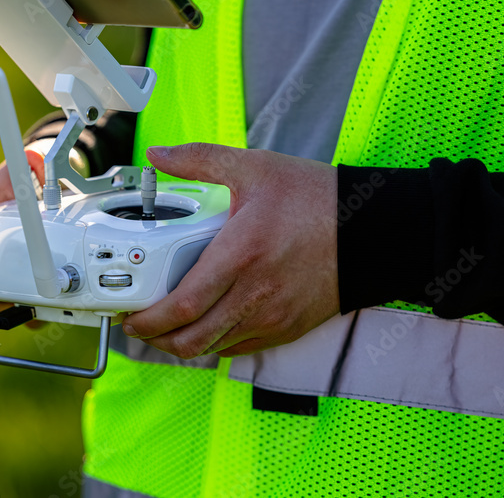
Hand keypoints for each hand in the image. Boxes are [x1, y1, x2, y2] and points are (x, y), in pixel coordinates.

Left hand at [121, 143, 339, 357]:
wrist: (373, 229)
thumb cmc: (316, 199)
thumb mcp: (255, 167)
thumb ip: (200, 159)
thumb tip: (158, 155)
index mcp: (241, 254)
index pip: (183, 305)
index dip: (148, 320)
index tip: (131, 315)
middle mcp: (255, 293)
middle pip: (192, 339)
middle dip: (156, 340)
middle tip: (140, 326)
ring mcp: (272, 316)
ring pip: (214, 349)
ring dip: (184, 344)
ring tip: (168, 325)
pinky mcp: (287, 328)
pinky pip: (240, 349)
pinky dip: (215, 343)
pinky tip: (207, 323)